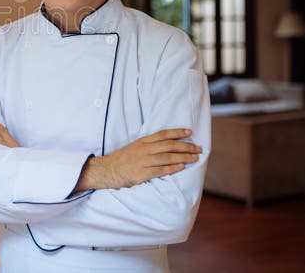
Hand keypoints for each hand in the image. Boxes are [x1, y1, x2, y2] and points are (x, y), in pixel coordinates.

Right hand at [75, 128, 201, 191]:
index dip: (177, 132)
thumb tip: (166, 146)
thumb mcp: (134, 147)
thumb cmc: (121, 160)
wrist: (106, 170)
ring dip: (183, 157)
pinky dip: (172, 168)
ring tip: (195, 158)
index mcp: (142, 141)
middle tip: (198, 148)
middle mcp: (144, 149)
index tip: (190, 132)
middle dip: (186, 146)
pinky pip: (160, 170)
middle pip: (169, 145)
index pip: (163, 134)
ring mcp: (142, 161)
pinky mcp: (141, 173)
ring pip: (167, 157)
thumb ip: (148, 146)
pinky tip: (181, 167)